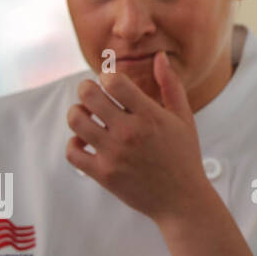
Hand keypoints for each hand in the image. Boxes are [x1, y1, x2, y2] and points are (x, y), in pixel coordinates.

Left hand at [65, 51, 210, 223]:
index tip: (111, 82)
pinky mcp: (103, 174)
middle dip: (86, 88)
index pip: (114, 81)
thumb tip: (160, 56)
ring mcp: (113, 154)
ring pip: (76, 121)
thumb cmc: (184, 156)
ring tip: (86, 115)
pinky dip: (74, 143)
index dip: (108, 76)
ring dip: (77, 113)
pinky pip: (72, 151)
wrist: (181, 199)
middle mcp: (129, 132)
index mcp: (150, 116)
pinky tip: (85, 140)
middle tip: (91, 92)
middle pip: (89, 96)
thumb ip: (171, 85)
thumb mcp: (184, 117)